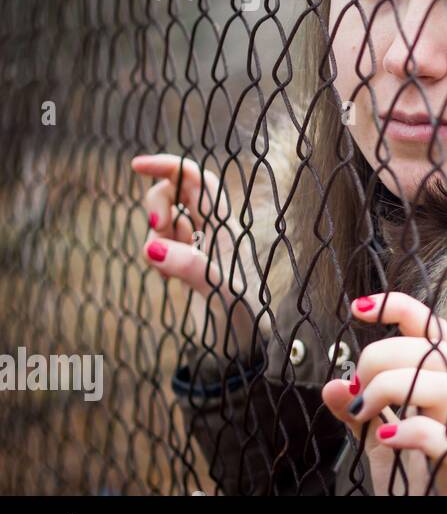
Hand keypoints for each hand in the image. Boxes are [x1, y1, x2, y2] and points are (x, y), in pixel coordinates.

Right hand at [130, 153, 256, 349]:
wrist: (243, 349)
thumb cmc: (242, 319)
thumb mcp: (220, 291)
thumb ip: (190, 267)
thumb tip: (151, 246)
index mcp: (227, 228)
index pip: (198, 182)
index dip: (170, 167)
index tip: (136, 165)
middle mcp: (215, 232)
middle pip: (177, 193)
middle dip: (157, 203)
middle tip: (157, 227)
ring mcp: (199, 248)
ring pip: (167, 219)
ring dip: (155, 233)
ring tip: (166, 266)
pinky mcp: (186, 264)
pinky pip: (161, 244)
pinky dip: (155, 253)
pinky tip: (166, 276)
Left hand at [322, 292, 446, 495]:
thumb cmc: (408, 480)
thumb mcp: (374, 437)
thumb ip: (355, 409)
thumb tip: (331, 384)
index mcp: (432, 388)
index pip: (432, 331)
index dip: (403, 308)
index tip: (361, 308)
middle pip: (434, 350)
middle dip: (383, 355)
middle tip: (356, 386)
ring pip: (445, 385)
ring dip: (394, 388)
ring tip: (365, 410)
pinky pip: (445, 442)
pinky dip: (411, 434)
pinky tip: (384, 436)